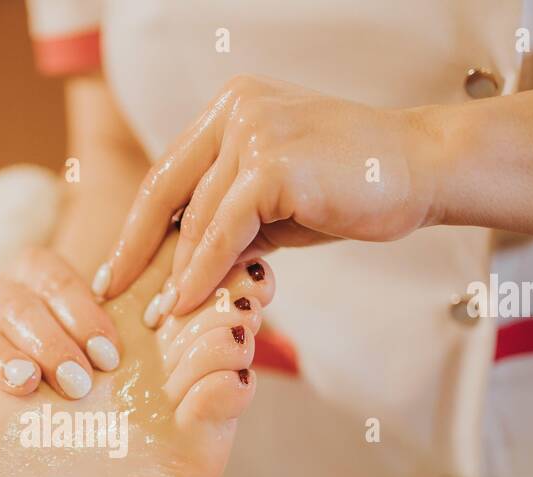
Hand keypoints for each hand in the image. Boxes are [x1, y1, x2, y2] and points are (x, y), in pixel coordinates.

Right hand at [0, 247, 122, 401]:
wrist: (52, 342)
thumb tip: (110, 340)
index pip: (59, 285)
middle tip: (78, 383)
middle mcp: (3, 289)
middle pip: (22, 312)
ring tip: (29, 383)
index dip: (84, 320)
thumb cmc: (83, 330)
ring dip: (8, 363)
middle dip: (51, 347)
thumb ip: (98, 326)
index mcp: (37, 266)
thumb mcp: (94, 317)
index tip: (107, 356)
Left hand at [95, 74, 442, 317]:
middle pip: (166, 189)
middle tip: (109, 291)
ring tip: (156, 314)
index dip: (137, 222)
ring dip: (173, 272)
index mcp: (232, 106)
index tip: (116, 264)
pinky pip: (222, 231)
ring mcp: (254, 131)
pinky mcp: (272, 165)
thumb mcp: (275, 204)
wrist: (423, 169)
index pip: (169, 171)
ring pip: (196, 217)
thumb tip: (180, 271)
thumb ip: (228, 222)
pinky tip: (185, 302)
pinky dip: (201, 271)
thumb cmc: (353, 188)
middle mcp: (236, 109)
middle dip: (133, 247)